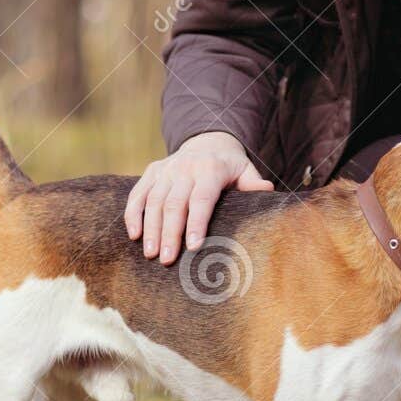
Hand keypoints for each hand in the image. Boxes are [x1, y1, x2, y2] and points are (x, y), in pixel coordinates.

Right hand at [124, 131, 274, 264]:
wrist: (207, 140)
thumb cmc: (230, 166)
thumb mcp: (246, 170)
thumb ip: (254, 183)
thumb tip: (267, 191)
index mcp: (211, 168)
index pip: (202, 198)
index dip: (197, 222)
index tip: (193, 246)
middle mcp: (185, 167)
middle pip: (174, 203)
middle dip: (169, 233)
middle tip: (167, 259)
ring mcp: (166, 169)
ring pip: (154, 200)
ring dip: (150, 228)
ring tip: (150, 254)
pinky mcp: (152, 171)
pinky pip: (138, 193)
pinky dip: (133, 214)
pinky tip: (134, 235)